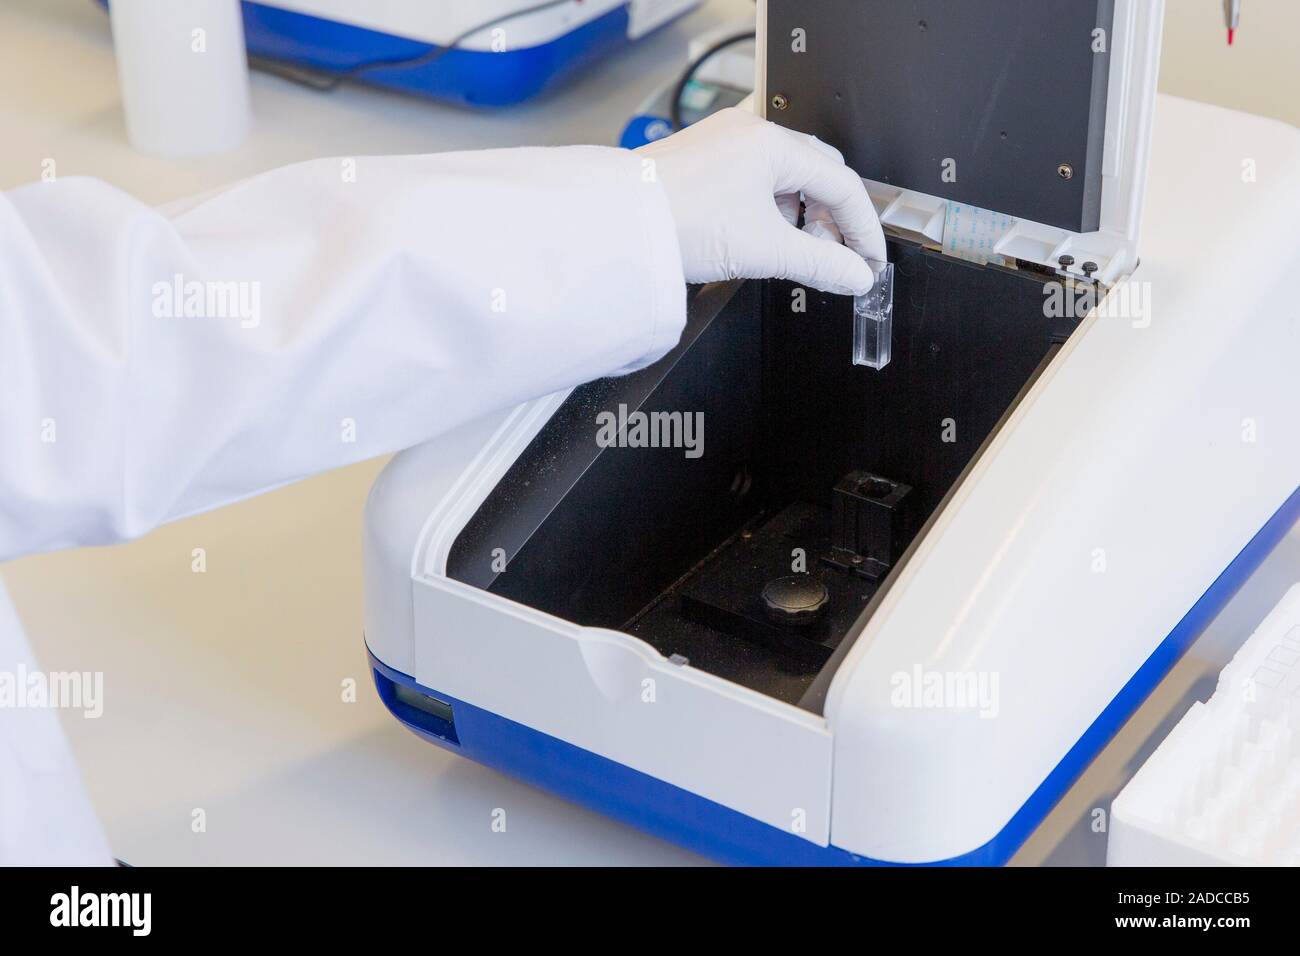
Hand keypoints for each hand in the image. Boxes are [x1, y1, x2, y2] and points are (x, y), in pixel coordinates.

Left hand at [638, 107, 885, 295]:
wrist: (618, 226)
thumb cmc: (678, 222)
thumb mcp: (764, 250)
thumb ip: (820, 264)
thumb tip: (855, 276)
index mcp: (772, 143)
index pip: (842, 183)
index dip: (864, 227)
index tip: (869, 260)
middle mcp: (749, 133)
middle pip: (817, 174)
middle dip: (832, 220)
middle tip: (835, 259)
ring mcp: (723, 143)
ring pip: (784, 178)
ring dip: (799, 217)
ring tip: (795, 253)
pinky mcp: (702, 160)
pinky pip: (753, 180)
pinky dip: (769, 210)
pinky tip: (762, 239)